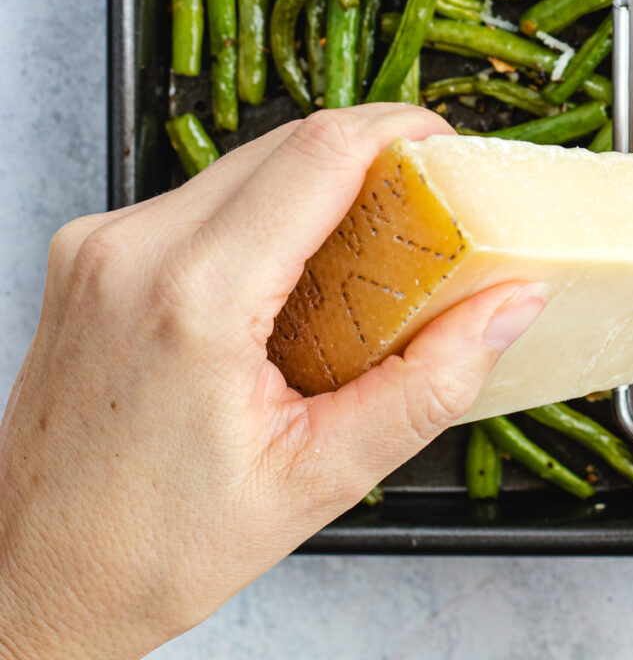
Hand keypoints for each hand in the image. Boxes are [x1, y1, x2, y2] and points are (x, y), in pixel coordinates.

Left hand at [0, 106, 547, 659]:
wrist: (32, 580)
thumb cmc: (149, 550)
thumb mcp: (317, 481)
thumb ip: (430, 383)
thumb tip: (507, 307)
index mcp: (193, 297)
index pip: (319, 152)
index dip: (397, 129)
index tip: (445, 149)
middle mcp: (134, 249)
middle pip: (284, 145)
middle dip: (366, 160)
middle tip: (420, 213)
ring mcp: (101, 243)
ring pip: (240, 166)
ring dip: (311, 190)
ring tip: (356, 261)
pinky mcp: (89, 250)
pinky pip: (198, 199)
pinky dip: (257, 217)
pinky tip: (281, 282)